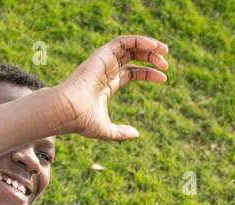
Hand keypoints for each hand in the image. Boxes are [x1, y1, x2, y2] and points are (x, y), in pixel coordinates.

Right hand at [51, 35, 168, 140]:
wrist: (68, 111)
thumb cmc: (81, 121)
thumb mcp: (105, 130)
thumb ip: (120, 133)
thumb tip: (136, 134)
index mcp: (107, 84)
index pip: (131, 72)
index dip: (148, 73)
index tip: (163, 78)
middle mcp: (106, 70)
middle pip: (132, 56)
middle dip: (151, 57)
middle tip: (166, 64)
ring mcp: (104, 61)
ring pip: (129, 46)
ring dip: (148, 46)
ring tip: (164, 52)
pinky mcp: (102, 54)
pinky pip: (123, 41)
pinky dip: (139, 40)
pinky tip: (153, 46)